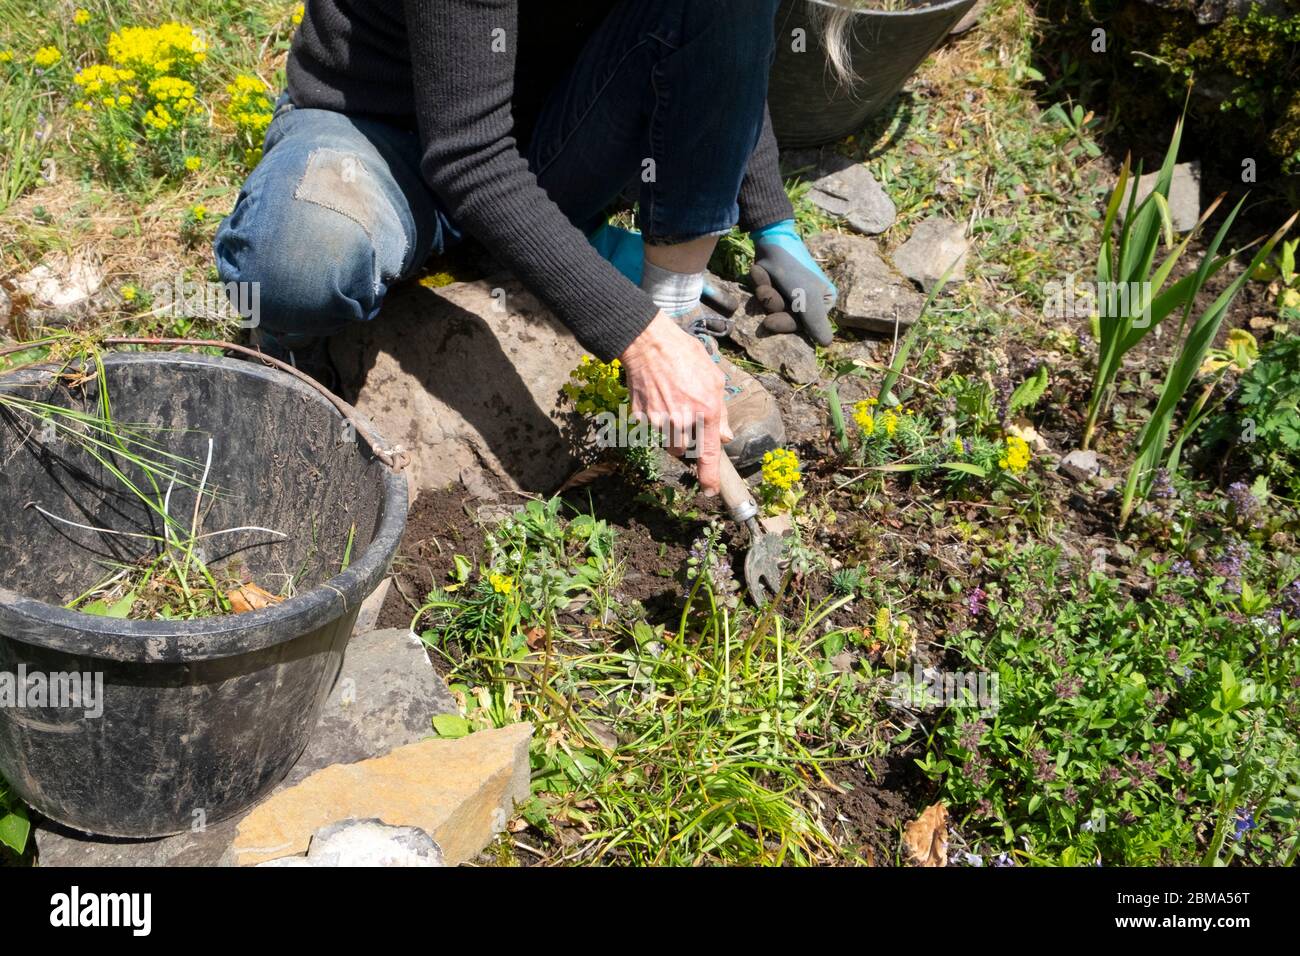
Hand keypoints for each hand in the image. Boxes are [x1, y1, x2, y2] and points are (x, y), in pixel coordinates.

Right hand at [620, 311, 733, 494]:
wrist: (649, 343)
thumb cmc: (686, 356)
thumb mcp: (714, 378)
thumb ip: (721, 412)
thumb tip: (725, 437)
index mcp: (706, 411)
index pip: (708, 454)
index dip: (709, 477)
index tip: (709, 491)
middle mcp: (682, 420)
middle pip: (684, 451)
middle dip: (687, 441)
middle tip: (685, 417)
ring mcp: (659, 420)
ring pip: (667, 442)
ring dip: (671, 433)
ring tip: (671, 404)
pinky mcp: (641, 416)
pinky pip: (650, 428)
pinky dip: (654, 419)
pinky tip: (657, 397)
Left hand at [750, 219, 836, 345]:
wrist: (771, 239)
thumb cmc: (793, 268)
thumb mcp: (806, 297)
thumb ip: (815, 322)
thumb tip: (827, 345)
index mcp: (825, 302)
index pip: (804, 327)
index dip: (784, 323)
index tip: (769, 322)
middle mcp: (810, 300)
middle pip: (786, 319)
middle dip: (772, 304)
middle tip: (765, 291)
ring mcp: (792, 293)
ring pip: (772, 308)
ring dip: (765, 293)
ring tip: (765, 277)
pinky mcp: (776, 286)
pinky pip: (764, 296)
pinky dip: (760, 284)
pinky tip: (761, 271)